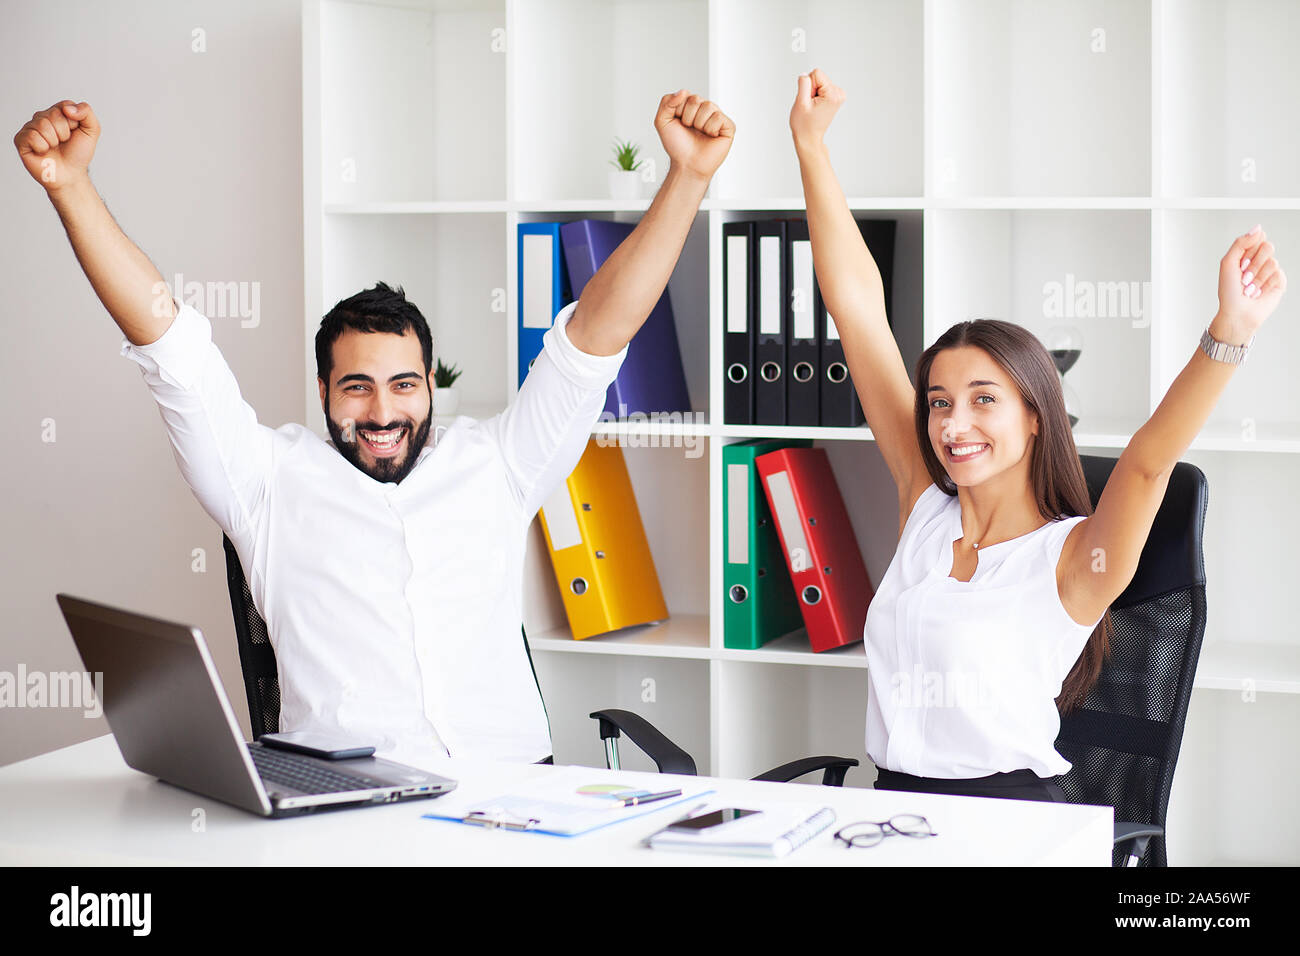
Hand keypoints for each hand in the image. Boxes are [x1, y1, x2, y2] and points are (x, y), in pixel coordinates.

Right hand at [14, 100, 97, 191]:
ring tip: (54, 147)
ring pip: (42, 125)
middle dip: (64, 133)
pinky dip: (42, 147)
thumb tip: (67, 108)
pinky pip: (32, 136)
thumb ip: (86, 112)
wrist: (70, 175)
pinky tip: (43, 152)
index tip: (74, 133)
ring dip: (53, 141)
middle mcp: (42, 117)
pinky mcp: (21, 139)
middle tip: (63, 142)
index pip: (65, 106)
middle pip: (53, 115)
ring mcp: (30, 127)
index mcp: (58, 112)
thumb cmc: (78, 153)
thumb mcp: (92, 131)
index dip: (74, 123)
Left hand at [654, 89, 733, 181]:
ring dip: (699, 124)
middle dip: (688, 118)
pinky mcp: (728, 126)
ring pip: (708, 106)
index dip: (678, 111)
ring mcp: (717, 116)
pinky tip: (711, 136)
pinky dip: (711, 129)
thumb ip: (666, 102)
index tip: (680, 124)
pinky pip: (718, 117)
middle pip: (696, 99)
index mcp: (691, 105)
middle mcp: (705, 108)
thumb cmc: (677, 146)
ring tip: (700, 134)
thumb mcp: (662, 121)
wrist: (687, 164)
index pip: (685, 94)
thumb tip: (683, 91)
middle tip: (690, 130)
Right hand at [789, 68, 843, 147]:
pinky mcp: (835, 96)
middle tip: (810, 105)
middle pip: (818, 77)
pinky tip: (816, 106)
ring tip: (813, 107)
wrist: (809, 137)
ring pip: (819, 82)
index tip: (809, 100)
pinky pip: (821, 87)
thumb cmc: (804, 124)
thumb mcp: (801, 103)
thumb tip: (805, 74)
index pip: (816, 73)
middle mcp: (839, 93)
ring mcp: (839, 95)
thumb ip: (803, 84)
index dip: (808, 86)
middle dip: (811, 89)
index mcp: (833, 94)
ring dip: (813, 93)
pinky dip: (816, 95)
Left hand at [1214, 225, 1286, 340]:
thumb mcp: (1228, 263)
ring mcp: (1270, 271)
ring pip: (1272, 261)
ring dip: (1257, 277)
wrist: (1237, 313)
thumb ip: (1241, 243)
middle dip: (1254, 263)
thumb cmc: (1229, 292)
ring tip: (1249, 288)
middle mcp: (1259, 261)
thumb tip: (1259, 228)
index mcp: (1247, 254)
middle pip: (1267, 247)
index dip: (1249, 249)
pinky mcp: (1279, 282)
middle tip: (1244, 277)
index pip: (1257, 238)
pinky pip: (1278, 273)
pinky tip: (1258, 292)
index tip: (1240, 263)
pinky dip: (1265, 284)